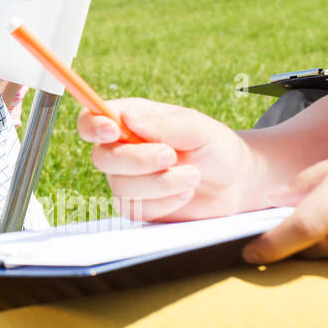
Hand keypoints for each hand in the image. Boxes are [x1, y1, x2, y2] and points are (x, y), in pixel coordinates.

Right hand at [77, 97, 258, 221]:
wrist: (235, 181)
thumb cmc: (214, 146)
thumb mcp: (196, 127)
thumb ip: (163, 123)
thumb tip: (127, 118)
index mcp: (128, 121)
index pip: (91, 121)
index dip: (93, 126)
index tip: (113, 130)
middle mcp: (121, 150)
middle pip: (102, 158)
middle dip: (137, 160)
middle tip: (171, 155)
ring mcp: (128, 180)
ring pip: (121, 186)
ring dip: (160, 183)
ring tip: (192, 175)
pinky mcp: (139, 206)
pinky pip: (137, 209)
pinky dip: (164, 202)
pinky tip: (185, 193)